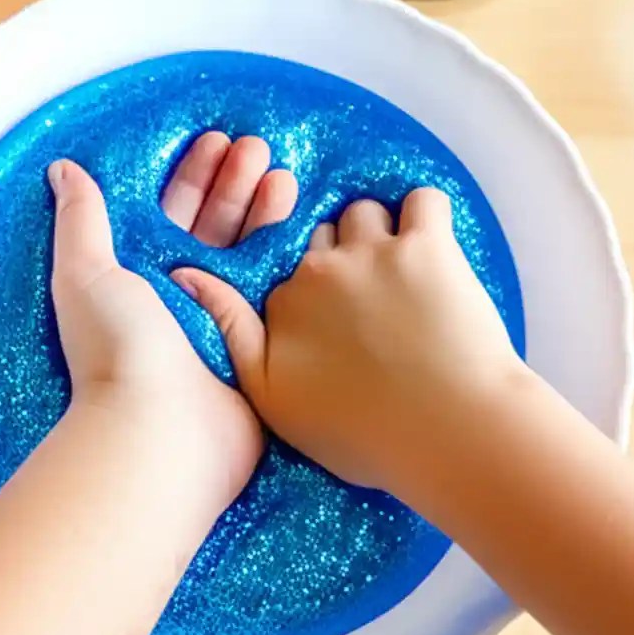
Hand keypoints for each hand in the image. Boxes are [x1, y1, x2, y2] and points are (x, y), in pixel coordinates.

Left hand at [50, 133, 295, 501]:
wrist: (162, 429)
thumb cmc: (118, 350)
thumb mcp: (85, 272)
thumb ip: (80, 219)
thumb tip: (61, 168)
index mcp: (142, 274)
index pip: (171, 212)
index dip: (193, 174)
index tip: (216, 140)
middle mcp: (183, 295)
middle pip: (214, 226)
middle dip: (234, 182)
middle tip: (255, 147)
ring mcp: (224, 320)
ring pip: (248, 253)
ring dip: (264, 210)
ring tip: (282, 176)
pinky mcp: (260, 345)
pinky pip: (278, 290)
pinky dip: (288, 254)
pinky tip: (304, 221)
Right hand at [171, 188, 527, 491]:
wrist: (449, 434)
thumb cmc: (364, 433)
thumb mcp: (273, 399)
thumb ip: (231, 334)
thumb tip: (184, 275)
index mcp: (283, 302)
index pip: (287, 270)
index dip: (310, 292)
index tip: (336, 320)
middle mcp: (321, 268)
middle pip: (324, 235)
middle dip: (343, 256)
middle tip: (374, 300)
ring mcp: (375, 251)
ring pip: (367, 212)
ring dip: (381, 233)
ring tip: (405, 276)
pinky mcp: (430, 245)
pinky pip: (424, 200)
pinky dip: (428, 214)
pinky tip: (435, 247)